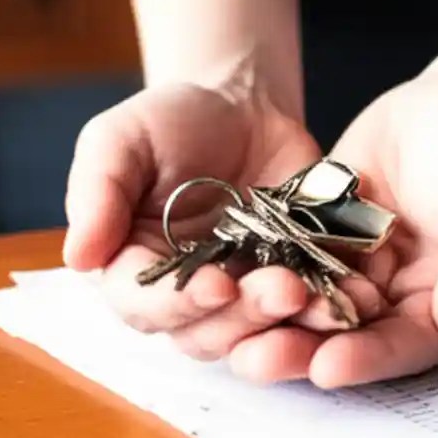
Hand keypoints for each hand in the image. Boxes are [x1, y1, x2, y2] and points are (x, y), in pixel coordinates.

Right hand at [63, 62, 321, 358]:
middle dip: (247, 316)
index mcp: (133, 270)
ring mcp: (246, 296)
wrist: (243, 105)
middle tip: (285, 291)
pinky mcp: (297, 282)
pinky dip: (335, 303)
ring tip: (324, 300)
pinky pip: (315, 306)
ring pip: (263, 332)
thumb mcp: (120, 140)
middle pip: (209, 331)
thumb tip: (78, 257)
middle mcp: (188, 297)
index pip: (145, 306)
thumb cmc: (170, 121)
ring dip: (294, 324)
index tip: (216, 285)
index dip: (179, 304)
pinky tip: (359, 292)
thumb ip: (98, 193)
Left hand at [228, 67, 437, 387]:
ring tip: (222, 322)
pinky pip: (290, 251)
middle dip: (304, 350)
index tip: (328, 368)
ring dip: (269, 317)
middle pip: (353, 335)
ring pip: (312, 299)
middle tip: (255, 359)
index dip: (371, 358)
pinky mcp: (330, 228)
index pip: (413, 343)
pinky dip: (258, 264)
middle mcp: (406, 291)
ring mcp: (365, 261)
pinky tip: (217, 269)